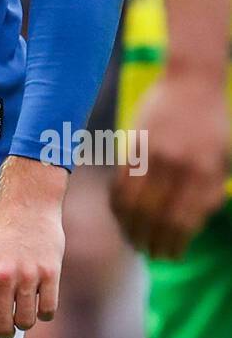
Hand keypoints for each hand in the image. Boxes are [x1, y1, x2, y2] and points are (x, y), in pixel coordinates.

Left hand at [0, 154, 66, 337]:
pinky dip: (44, 311)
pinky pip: (48, 311)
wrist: (28, 205)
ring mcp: (27, 275)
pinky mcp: (50, 273)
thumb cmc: (1, 235)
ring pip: (26, 322)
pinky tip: (41, 297)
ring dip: (25, 320)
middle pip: (3, 328)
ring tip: (24, 303)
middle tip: (8, 323)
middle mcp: (1, 277)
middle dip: (5, 332)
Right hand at [110, 72, 228, 258]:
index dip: (173, 245)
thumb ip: (209, 194)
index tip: (169, 255)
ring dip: (129, 228)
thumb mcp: (223, 161)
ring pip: (132, 205)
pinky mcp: (133, 145)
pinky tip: (120, 215)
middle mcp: (178, 166)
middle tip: (148, 252)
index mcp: (204, 173)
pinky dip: (117, 205)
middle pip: (155, 218)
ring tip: (132, 239)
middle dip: (150, 242)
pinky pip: (119, 184)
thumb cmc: (212, 125)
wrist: (192, 81)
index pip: (182, 223)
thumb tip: (188, 227)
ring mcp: (153, 155)